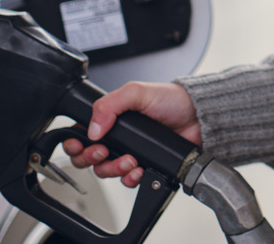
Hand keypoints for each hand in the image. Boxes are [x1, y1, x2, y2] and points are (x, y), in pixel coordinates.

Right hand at [61, 82, 198, 187]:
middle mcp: (117, 137)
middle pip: (88, 157)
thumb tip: (93, 129)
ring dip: (114, 168)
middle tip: (104, 152)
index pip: (81, 134)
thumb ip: (110, 105)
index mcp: (110, 118)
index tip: (78, 144)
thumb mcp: (137, 92)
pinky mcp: (144, 166)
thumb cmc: (171, 100)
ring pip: (106, 171)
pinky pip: (127, 181)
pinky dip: (130, 178)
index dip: (74, 143)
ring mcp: (129, 152)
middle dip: (91, 158)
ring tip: (130, 159)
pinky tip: (139, 170)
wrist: (198, 117)